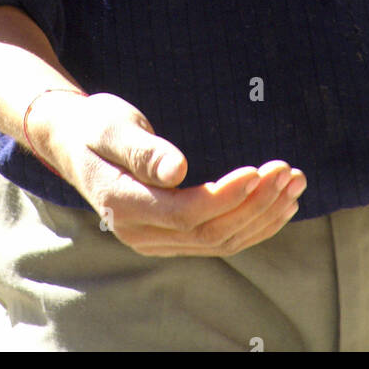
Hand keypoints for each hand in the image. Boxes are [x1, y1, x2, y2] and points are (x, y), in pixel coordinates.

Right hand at [28, 91, 305, 256]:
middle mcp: (140, 233)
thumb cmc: (94, 126)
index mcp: (123, 204)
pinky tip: (281, 205)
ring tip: (295, 183)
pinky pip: (220, 240)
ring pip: (221, 242)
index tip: (259, 170)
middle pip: (210, 233)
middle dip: (256, 204)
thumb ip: (143, 150)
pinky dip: (254, 224)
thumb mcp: (112, 126)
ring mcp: (156, 240)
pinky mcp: (172, 237)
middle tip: (289, 171)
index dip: (227, 197)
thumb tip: (178, 170)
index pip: (187, 213)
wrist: (73, 142)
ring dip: (263, 215)